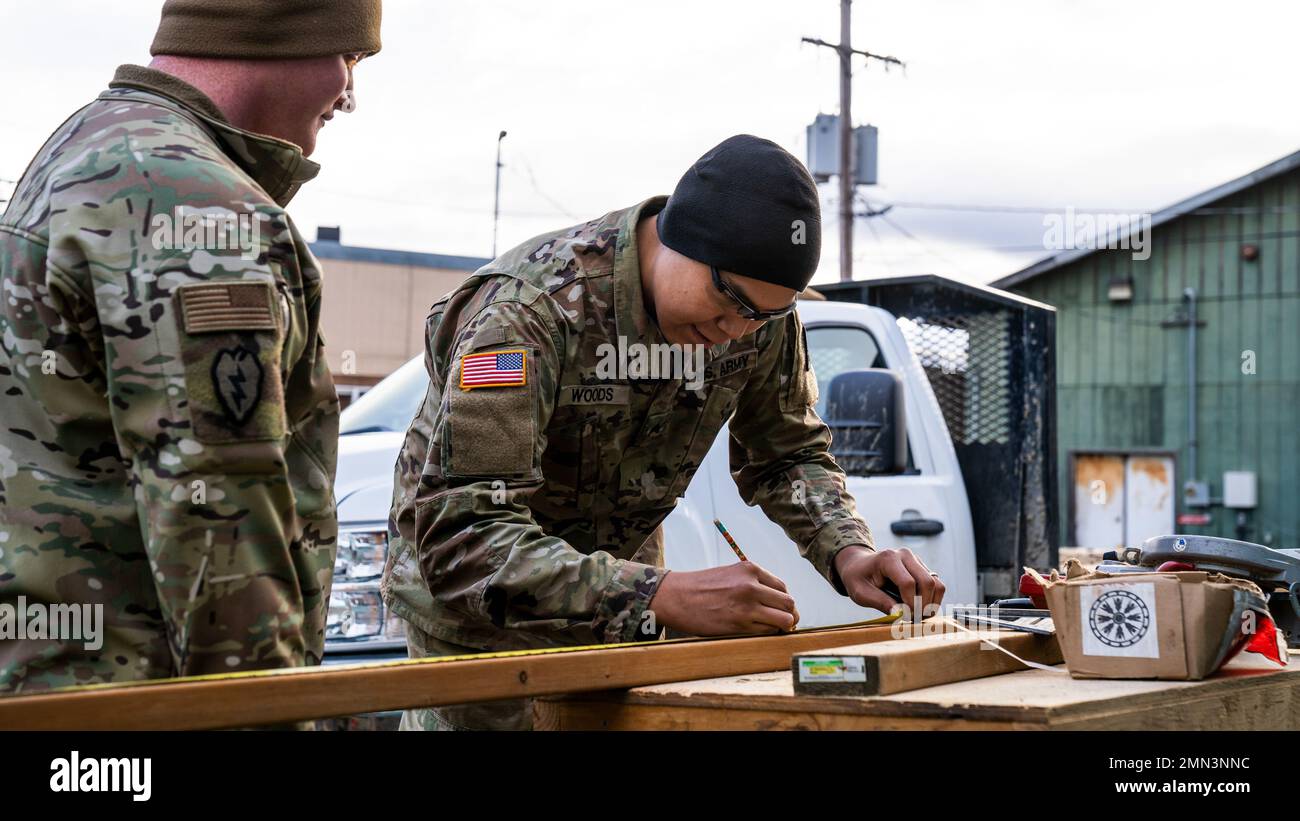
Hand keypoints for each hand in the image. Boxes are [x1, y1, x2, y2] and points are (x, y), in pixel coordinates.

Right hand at [649, 562, 799, 635]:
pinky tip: (757, 631)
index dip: (784, 601)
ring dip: (781, 626)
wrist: (677, 597)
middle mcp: (752, 585)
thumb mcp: (730, 574)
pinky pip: (767, 631)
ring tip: (772, 629)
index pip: (782, 588)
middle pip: (788, 603)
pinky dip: (767, 633)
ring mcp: (747, 605)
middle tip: (783, 623)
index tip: (779, 609)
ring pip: (784, 619)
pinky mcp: (740, 624)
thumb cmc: (702, 587)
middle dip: (789, 614)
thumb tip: (775, 600)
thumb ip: (753, 583)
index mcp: (750, 569)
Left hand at [834, 545, 944, 620]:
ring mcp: (916, 560)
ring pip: (936, 584)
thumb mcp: (860, 593)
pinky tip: (920, 609)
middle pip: (927, 582)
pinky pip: (936, 585)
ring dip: (931, 604)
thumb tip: (901, 614)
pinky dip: (932, 600)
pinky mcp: (922, 568)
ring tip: (918, 616)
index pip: (908, 582)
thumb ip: (880, 602)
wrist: (859, 566)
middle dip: (923, 605)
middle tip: (914, 620)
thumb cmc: (858, 579)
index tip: (905, 618)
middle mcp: (905, 555)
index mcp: (888, 558)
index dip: (910, 603)